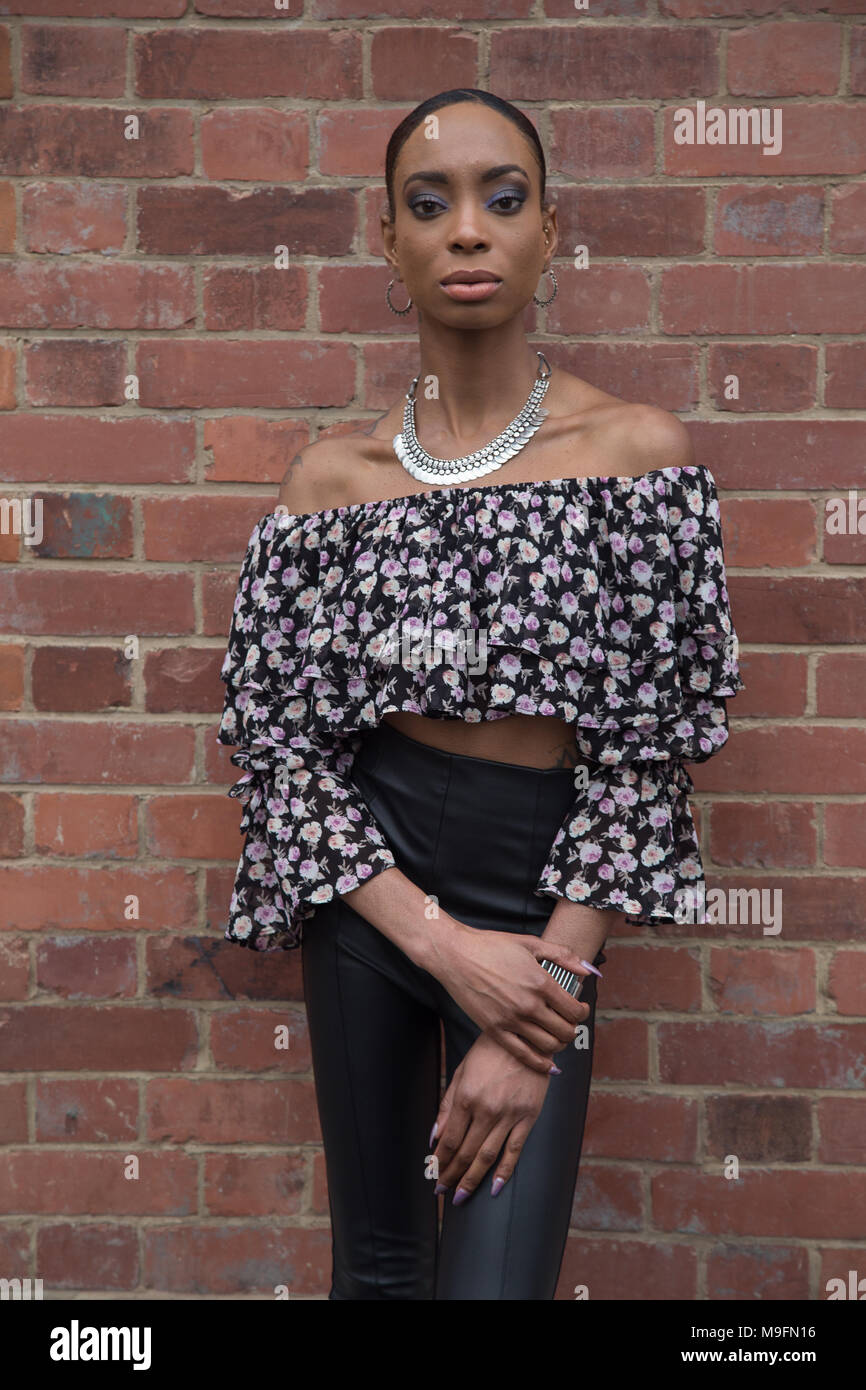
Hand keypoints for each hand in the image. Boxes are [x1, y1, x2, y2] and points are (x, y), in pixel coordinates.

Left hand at [428, 1032, 549, 1203]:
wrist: (526, 1038)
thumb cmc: (489, 1052)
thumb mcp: (461, 1072)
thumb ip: (447, 1106)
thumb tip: (435, 1136)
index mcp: (467, 1097)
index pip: (450, 1139)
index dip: (440, 1161)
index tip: (433, 1175)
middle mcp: (486, 1110)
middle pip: (466, 1152)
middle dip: (452, 1175)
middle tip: (443, 1191)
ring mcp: (509, 1115)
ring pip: (487, 1157)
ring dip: (472, 1180)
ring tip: (461, 1196)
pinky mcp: (528, 1117)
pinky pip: (514, 1150)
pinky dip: (504, 1171)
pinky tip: (495, 1188)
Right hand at [430, 922, 593, 1073]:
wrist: (456, 955)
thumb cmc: (492, 945)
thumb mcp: (531, 943)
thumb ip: (563, 955)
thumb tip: (589, 970)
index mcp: (541, 983)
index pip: (574, 1010)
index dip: (582, 1012)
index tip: (580, 1008)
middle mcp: (529, 1005)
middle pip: (565, 1031)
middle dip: (573, 1029)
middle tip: (569, 1024)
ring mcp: (511, 1020)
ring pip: (548, 1045)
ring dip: (559, 1045)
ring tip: (557, 1036)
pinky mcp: (494, 1030)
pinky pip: (523, 1054)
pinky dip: (539, 1063)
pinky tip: (547, 1063)